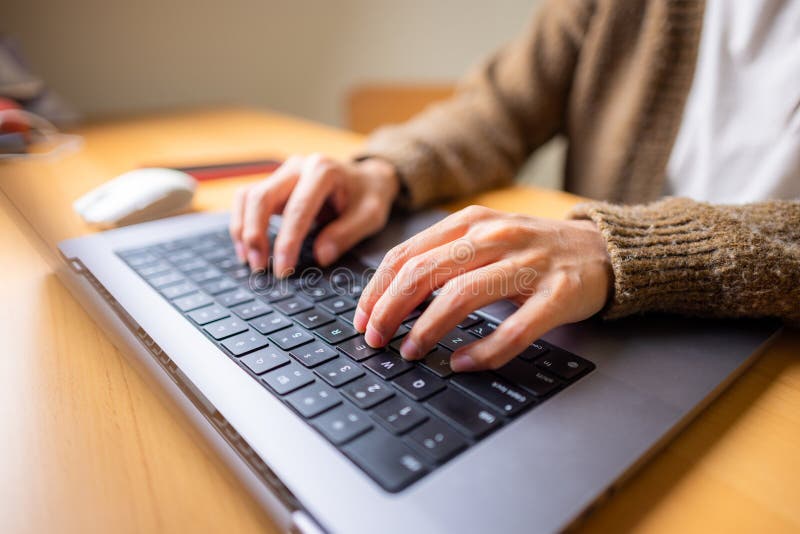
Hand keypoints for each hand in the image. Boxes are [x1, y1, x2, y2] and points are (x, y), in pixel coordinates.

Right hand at [229, 155, 398, 275]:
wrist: (367, 178)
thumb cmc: (368, 196)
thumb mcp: (370, 215)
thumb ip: (346, 234)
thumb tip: (320, 256)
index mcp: (323, 171)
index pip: (297, 209)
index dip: (286, 242)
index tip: (283, 270)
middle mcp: (297, 166)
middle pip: (261, 198)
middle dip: (256, 235)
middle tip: (260, 268)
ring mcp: (282, 173)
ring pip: (247, 197)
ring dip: (243, 230)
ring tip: (250, 261)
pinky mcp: (274, 184)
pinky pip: (246, 200)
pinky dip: (241, 223)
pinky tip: (247, 248)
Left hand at [354, 205, 611, 371]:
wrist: (602, 250)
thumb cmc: (533, 250)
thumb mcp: (485, 240)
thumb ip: (444, 258)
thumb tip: (391, 297)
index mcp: (471, 222)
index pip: (406, 254)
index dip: (376, 289)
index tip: (362, 319)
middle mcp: (496, 237)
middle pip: (424, 272)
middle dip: (390, 310)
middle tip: (375, 339)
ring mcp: (528, 264)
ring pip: (462, 295)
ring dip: (427, 329)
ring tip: (410, 352)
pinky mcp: (558, 294)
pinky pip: (515, 328)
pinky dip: (484, 350)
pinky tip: (464, 363)